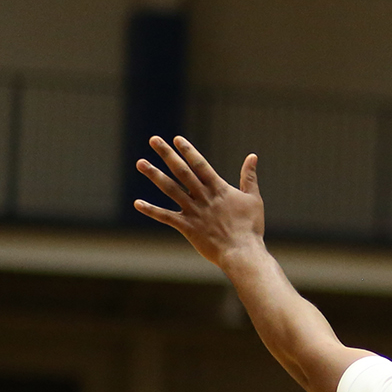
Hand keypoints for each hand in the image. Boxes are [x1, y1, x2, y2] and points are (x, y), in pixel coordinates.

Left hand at [134, 136, 265, 269]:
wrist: (242, 252)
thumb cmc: (251, 226)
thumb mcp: (253, 198)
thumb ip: (249, 177)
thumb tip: (252, 156)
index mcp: (219, 189)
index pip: (200, 165)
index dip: (188, 151)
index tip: (176, 139)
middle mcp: (203, 197)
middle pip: (182, 171)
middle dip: (167, 154)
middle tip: (154, 140)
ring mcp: (193, 211)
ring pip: (170, 189)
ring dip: (154, 175)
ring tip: (141, 163)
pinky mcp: (187, 227)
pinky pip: (166, 217)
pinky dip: (151, 210)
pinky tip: (137, 203)